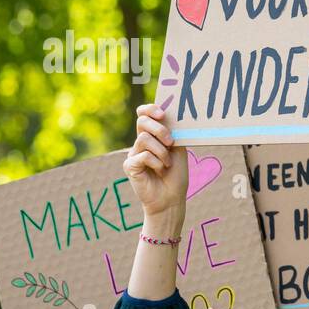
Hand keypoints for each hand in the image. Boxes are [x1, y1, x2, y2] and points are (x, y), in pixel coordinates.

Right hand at [123, 103, 187, 220]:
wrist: (171, 199)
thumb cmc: (176, 175)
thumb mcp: (178, 150)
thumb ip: (173, 133)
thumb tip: (170, 115)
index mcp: (152, 136)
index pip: (143, 114)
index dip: (150, 109)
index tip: (162, 113)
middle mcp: (140, 143)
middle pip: (142, 122)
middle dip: (159, 129)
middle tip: (171, 142)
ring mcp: (133, 154)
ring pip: (144, 139)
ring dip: (162, 151)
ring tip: (167, 164)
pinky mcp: (129, 166)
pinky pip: (143, 155)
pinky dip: (157, 162)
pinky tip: (160, 171)